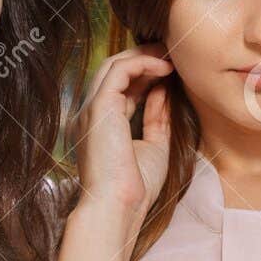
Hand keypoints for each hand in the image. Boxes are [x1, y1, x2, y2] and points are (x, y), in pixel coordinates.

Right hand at [76, 43, 174, 218]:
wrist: (117, 207)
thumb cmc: (134, 188)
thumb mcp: (154, 146)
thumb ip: (157, 117)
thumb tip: (164, 91)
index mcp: (99, 127)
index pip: (120, 89)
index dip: (145, 75)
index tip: (170, 70)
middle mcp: (90, 114)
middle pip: (114, 71)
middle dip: (143, 58)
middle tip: (171, 53)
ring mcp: (90, 109)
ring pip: (114, 65)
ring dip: (144, 56)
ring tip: (171, 55)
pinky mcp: (99, 107)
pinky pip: (120, 71)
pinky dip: (143, 63)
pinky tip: (164, 67)